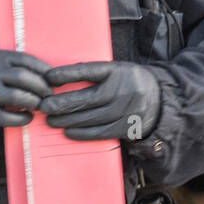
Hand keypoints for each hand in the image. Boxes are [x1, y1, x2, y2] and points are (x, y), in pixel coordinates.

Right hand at [0, 48, 53, 133]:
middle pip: (24, 76)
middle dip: (42, 86)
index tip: (52, 77)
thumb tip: (34, 74)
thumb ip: (1, 65)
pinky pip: (9, 116)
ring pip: (19, 96)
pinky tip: (27, 118)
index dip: (42, 68)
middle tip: (49, 94)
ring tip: (39, 106)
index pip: (23, 59)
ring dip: (34, 102)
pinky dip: (23, 118)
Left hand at [41, 61, 160, 141]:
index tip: (49, 77)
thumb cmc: (126, 83)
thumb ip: (92, 73)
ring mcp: (126, 110)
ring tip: (50, 120)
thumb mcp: (114, 71)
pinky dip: (82, 133)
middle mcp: (122, 90)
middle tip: (43, 106)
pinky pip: (100, 132)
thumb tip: (57, 77)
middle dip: (62, 103)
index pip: (89, 70)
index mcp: (117, 71)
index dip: (68, 74)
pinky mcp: (127, 127)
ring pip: (91, 118)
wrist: (160, 99)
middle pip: (87, 98)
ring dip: (67, 120)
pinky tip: (67, 132)